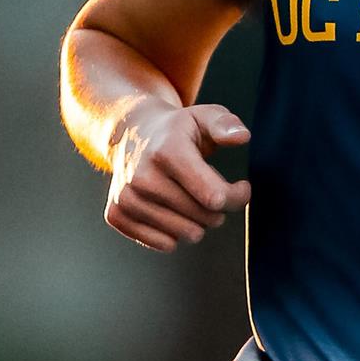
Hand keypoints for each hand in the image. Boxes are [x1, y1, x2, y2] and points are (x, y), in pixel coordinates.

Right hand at [105, 101, 251, 251]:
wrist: (131, 134)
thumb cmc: (178, 130)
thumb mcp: (205, 116)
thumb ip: (227, 125)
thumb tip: (242, 137)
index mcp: (168, 151)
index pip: (214, 196)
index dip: (237, 196)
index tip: (241, 187)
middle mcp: (143, 176)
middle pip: (204, 217)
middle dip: (219, 209)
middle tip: (214, 191)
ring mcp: (127, 197)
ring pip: (186, 234)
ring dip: (198, 221)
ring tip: (191, 197)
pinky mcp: (117, 214)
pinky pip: (164, 244)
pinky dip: (176, 232)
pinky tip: (173, 210)